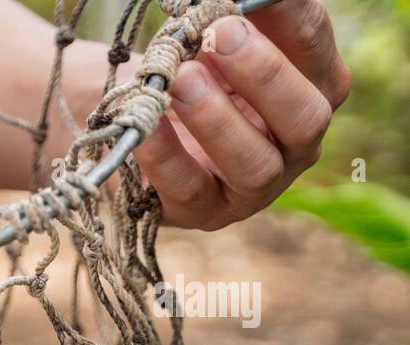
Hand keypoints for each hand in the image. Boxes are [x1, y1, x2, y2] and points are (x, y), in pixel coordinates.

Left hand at [132, 0, 350, 229]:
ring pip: (254, 164)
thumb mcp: (214, 42)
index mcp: (311, 88)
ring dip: (217, 118)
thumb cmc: (192, 76)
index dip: (292, 17)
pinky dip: (164, 154)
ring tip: (181, 78)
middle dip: (264, 72)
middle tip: (222, 33)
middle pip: (304, 116)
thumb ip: (230, 19)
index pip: (315, 50)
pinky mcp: (204, 211)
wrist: (142, 128)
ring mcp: (253, 187)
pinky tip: (144, 123)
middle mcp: (295, 144)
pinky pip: (188, 188)